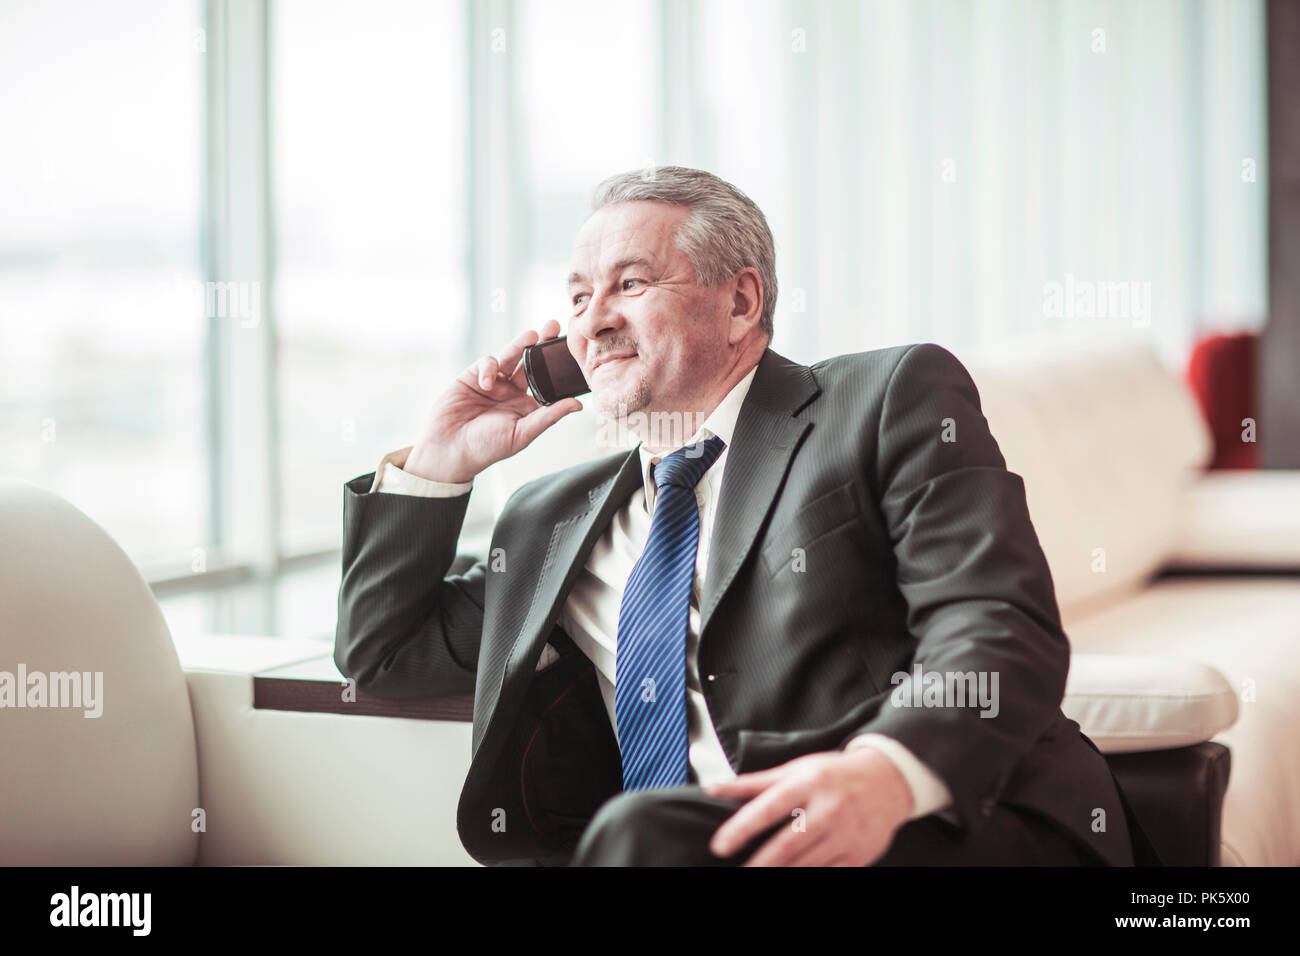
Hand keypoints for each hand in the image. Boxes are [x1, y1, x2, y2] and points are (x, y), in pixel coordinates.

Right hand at [404, 319, 582, 482]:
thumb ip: (549, 416)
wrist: (449, 449)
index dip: (557, 366)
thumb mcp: (522, 433)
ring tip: (532, 335)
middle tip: (554, 327)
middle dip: (542, 345)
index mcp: (528, 406)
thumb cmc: (486, 448)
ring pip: (511, 356)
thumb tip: (579, 405)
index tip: (570, 352)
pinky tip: (487, 383)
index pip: (548, 381)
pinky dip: (489, 368)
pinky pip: (488, 363)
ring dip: (521, 344)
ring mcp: (495, 382)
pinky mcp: (474, 376)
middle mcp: (513, 392)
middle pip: (532, 363)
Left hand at [703, 747, 913, 866]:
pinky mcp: (859, 855)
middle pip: (788, 843)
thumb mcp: (795, 769)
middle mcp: (829, 809)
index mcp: (809, 783)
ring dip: (781, 874)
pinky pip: (829, 874)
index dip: (741, 828)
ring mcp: (847, 834)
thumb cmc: (834, 774)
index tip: (720, 846)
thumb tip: (713, 788)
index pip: (769, 808)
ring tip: (759, 876)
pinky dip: (809, 878)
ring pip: (807, 864)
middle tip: (739, 873)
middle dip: (760, 863)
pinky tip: (792, 878)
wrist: (889, 781)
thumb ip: (754, 783)